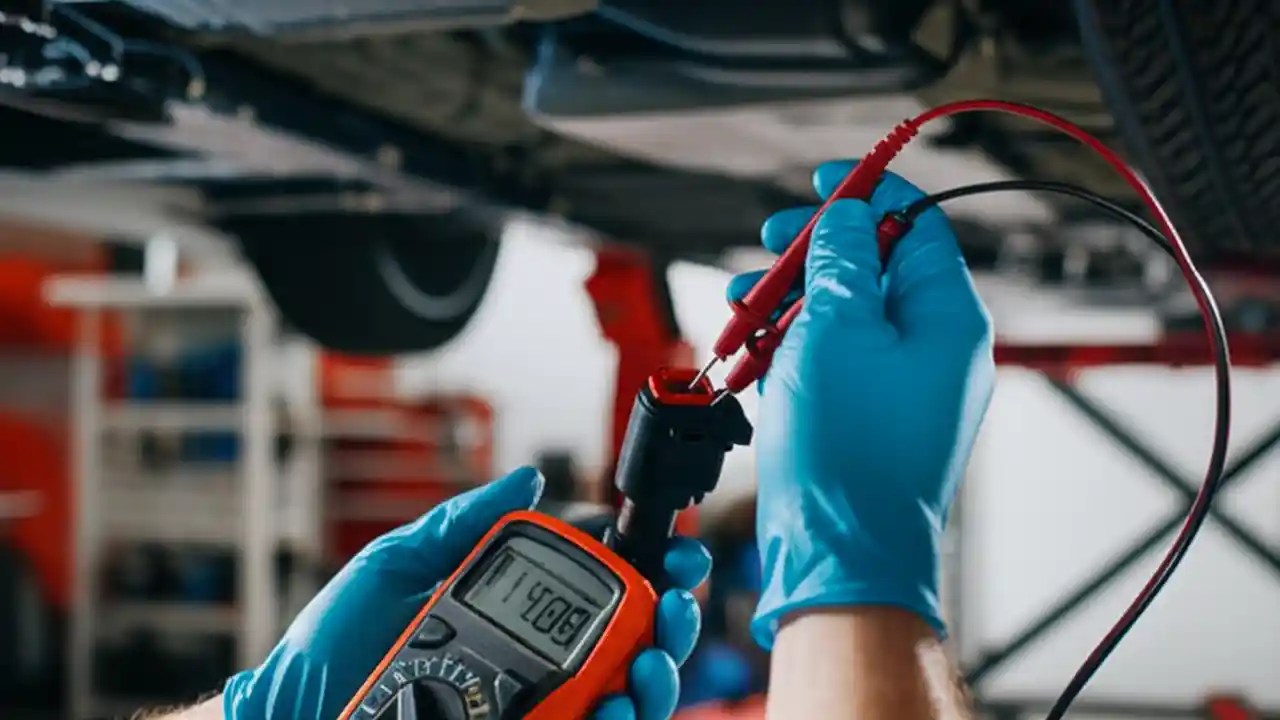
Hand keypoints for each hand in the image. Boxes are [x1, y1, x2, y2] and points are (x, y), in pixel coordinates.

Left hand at [222, 467, 710, 719]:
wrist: (294, 709)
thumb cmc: (336, 642)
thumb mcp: (402, 563)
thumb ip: (467, 523)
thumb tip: (527, 479)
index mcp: (515, 611)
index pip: (600, 588)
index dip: (648, 568)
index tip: (675, 551)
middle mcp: (536, 663)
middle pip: (630, 646)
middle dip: (672, 625)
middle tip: (677, 607)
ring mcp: (535, 708)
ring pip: (624, 699)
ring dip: (657, 680)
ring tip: (649, 663)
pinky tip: (614, 708)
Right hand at [729, 162, 994, 647]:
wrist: (839, 553)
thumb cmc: (846, 452)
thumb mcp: (835, 329)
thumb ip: (841, 261)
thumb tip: (846, 219)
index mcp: (947, 319)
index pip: (916, 226)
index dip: (868, 192)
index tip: (824, 177)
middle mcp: (936, 351)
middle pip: (875, 268)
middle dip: (813, 253)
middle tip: (767, 244)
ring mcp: (905, 388)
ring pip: (847, 316)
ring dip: (792, 302)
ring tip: (743, 305)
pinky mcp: (871, 419)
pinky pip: (835, 362)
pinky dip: (794, 349)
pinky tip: (755, 350)